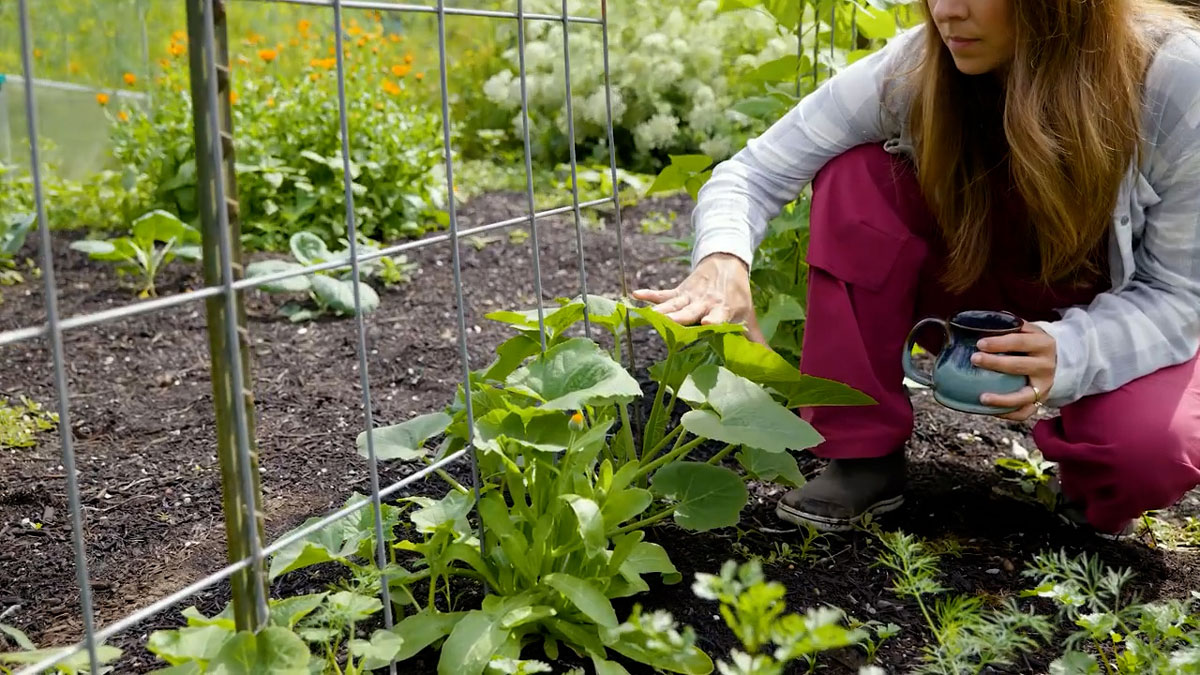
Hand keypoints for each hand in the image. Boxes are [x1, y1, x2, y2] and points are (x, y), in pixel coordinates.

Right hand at [631, 253, 766, 343]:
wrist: (726, 264)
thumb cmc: (738, 299)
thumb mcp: (749, 319)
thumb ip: (757, 344)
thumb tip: (775, 368)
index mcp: (723, 310)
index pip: (719, 316)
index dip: (714, 319)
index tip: (708, 323)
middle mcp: (705, 303)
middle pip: (690, 312)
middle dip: (680, 317)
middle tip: (669, 323)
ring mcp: (690, 296)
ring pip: (674, 304)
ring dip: (662, 309)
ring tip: (648, 315)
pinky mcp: (679, 291)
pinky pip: (663, 293)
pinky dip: (650, 294)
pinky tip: (636, 294)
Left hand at [971, 322, 1056, 420]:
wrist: (1056, 362)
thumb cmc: (1032, 344)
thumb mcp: (1029, 331)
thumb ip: (1011, 325)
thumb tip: (985, 319)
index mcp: (1044, 344)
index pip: (1021, 342)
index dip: (1000, 342)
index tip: (980, 343)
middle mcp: (1047, 366)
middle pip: (1019, 366)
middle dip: (996, 363)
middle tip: (974, 359)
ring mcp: (1044, 386)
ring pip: (1024, 395)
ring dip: (1003, 399)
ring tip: (983, 398)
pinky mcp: (1040, 401)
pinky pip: (1025, 413)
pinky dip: (1009, 414)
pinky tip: (991, 411)